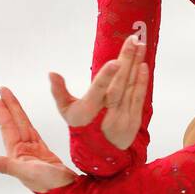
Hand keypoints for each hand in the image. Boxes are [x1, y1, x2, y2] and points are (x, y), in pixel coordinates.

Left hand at [0, 86, 76, 193]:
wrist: (68, 192)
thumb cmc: (49, 184)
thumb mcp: (26, 173)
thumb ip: (6, 166)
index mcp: (16, 153)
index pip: (6, 126)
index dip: (0, 111)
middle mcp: (22, 151)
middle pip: (13, 123)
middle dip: (7, 106)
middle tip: (0, 89)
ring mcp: (32, 151)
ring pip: (23, 125)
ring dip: (16, 111)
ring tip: (10, 97)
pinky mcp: (43, 152)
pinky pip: (33, 132)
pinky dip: (28, 123)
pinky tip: (24, 119)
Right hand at [48, 32, 148, 150]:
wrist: (100, 154)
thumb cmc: (81, 126)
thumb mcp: (66, 111)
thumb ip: (59, 91)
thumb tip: (51, 72)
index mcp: (88, 109)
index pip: (99, 91)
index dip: (107, 77)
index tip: (116, 62)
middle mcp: (107, 113)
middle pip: (119, 83)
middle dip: (126, 60)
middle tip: (133, 40)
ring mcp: (123, 116)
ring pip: (131, 87)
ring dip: (136, 64)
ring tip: (140, 45)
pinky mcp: (134, 118)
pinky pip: (138, 97)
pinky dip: (141, 81)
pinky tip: (143, 65)